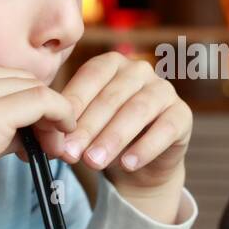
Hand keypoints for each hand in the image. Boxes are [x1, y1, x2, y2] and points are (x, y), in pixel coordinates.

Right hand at [0, 59, 78, 213]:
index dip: (26, 104)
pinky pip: (42, 102)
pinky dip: (60, 116)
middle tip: (49, 145)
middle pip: (21, 80)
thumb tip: (37, 121)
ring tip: (49, 149)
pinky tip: (59, 139)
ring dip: (52, 117)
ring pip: (34, 89)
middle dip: (43, 110)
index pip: (3, 77)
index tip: (35, 133)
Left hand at [35, 52, 191, 219]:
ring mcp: (164, 90)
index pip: (89, 79)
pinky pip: (166, 129)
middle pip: (112, 96)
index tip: (54, 134)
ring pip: (138, 110)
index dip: (72, 106)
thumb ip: (66, 123)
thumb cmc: (102, 137)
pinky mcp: (183, 114)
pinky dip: (145, 148)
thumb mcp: (82, 127)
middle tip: (70, 154)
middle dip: (89, 127)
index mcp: (110, 64)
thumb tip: (45, 134)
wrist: (137, 163)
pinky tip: (128, 164)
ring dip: (114, 138)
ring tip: (94, 163)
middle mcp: (139, 70)